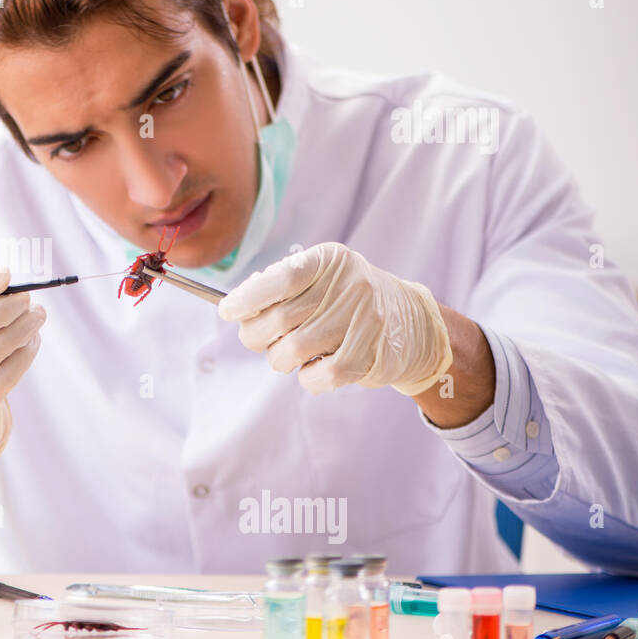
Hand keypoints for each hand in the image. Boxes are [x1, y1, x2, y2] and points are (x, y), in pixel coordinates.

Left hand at [217, 242, 452, 394]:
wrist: (410, 323)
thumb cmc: (345, 300)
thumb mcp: (321, 277)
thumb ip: (280, 286)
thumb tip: (236, 305)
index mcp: (330, 260)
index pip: (281, 278)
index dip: (248, 297)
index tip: (226, 310)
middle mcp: (350, 285)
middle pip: (279, 319)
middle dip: (256, 336)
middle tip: (260, 339)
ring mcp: (364, 320)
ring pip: (293, 350)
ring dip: (279, 359)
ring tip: (288, 354)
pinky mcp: (372, 355)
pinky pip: (319, 376)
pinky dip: (306, 378)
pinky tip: (312, 369)